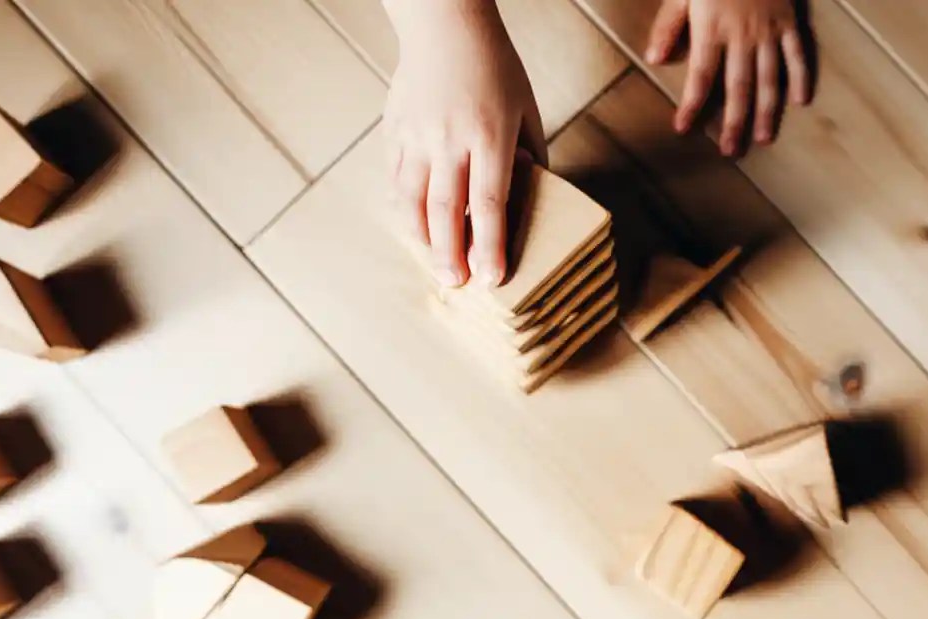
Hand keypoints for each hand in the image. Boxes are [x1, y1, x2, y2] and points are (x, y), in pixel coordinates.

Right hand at [383, 0, 544, 287]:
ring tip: (434, 263)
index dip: (490, 245)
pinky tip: (413, 227)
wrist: (445, 25)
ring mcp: (417, 136)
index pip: (488, 204)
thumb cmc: (494, 65)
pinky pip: (395, 179)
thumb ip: (531, 153)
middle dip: (451, 254)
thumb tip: (532, 195)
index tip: (492, 276)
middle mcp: (449, 141)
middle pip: (446, 212)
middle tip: (457, 283)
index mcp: (489, 136)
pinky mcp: (395, 131)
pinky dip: (403, 208)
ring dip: (422, 239)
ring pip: (412, 201)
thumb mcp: (526, 107)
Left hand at [646, 0, 810, 155]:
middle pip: (737, 87)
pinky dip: (800, 77)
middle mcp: (742, 36)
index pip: (700, 77)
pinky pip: (798, 54)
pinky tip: (800, 102)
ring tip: (764, 138)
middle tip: (731, 152)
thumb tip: (655, 59)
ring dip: (766, 111)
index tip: (683, 129)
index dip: (692, 105)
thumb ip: (669, 24)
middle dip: (733, 122)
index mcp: (712, 29)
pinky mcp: (789, 21)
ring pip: (769, 78)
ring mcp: (769, 30)